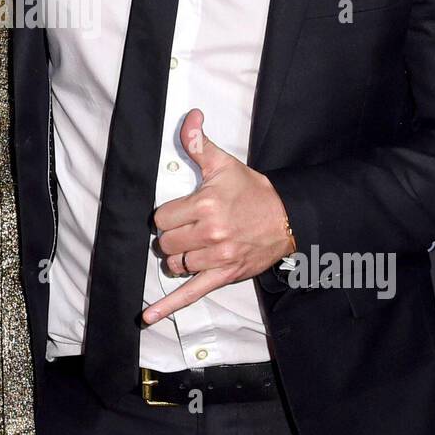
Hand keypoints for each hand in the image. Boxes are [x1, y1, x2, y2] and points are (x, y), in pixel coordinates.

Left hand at [144, 108, 293, 323]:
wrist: (285, 218)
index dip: (168, 215)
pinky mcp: (223, 276)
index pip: (163, 217)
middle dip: (172, 236)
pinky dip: (167, 307)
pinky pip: (190, 294)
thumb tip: (189, 117)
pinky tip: (148, 317)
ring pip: (175, 265)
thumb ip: (198, 143)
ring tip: (193, 246)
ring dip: (178, 258)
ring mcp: (217, 258)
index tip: (181, 211)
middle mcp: (210, 234)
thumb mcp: (223, 164)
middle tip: (188, 228)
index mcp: (206, 205)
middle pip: (166, 243)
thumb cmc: (252, 192)